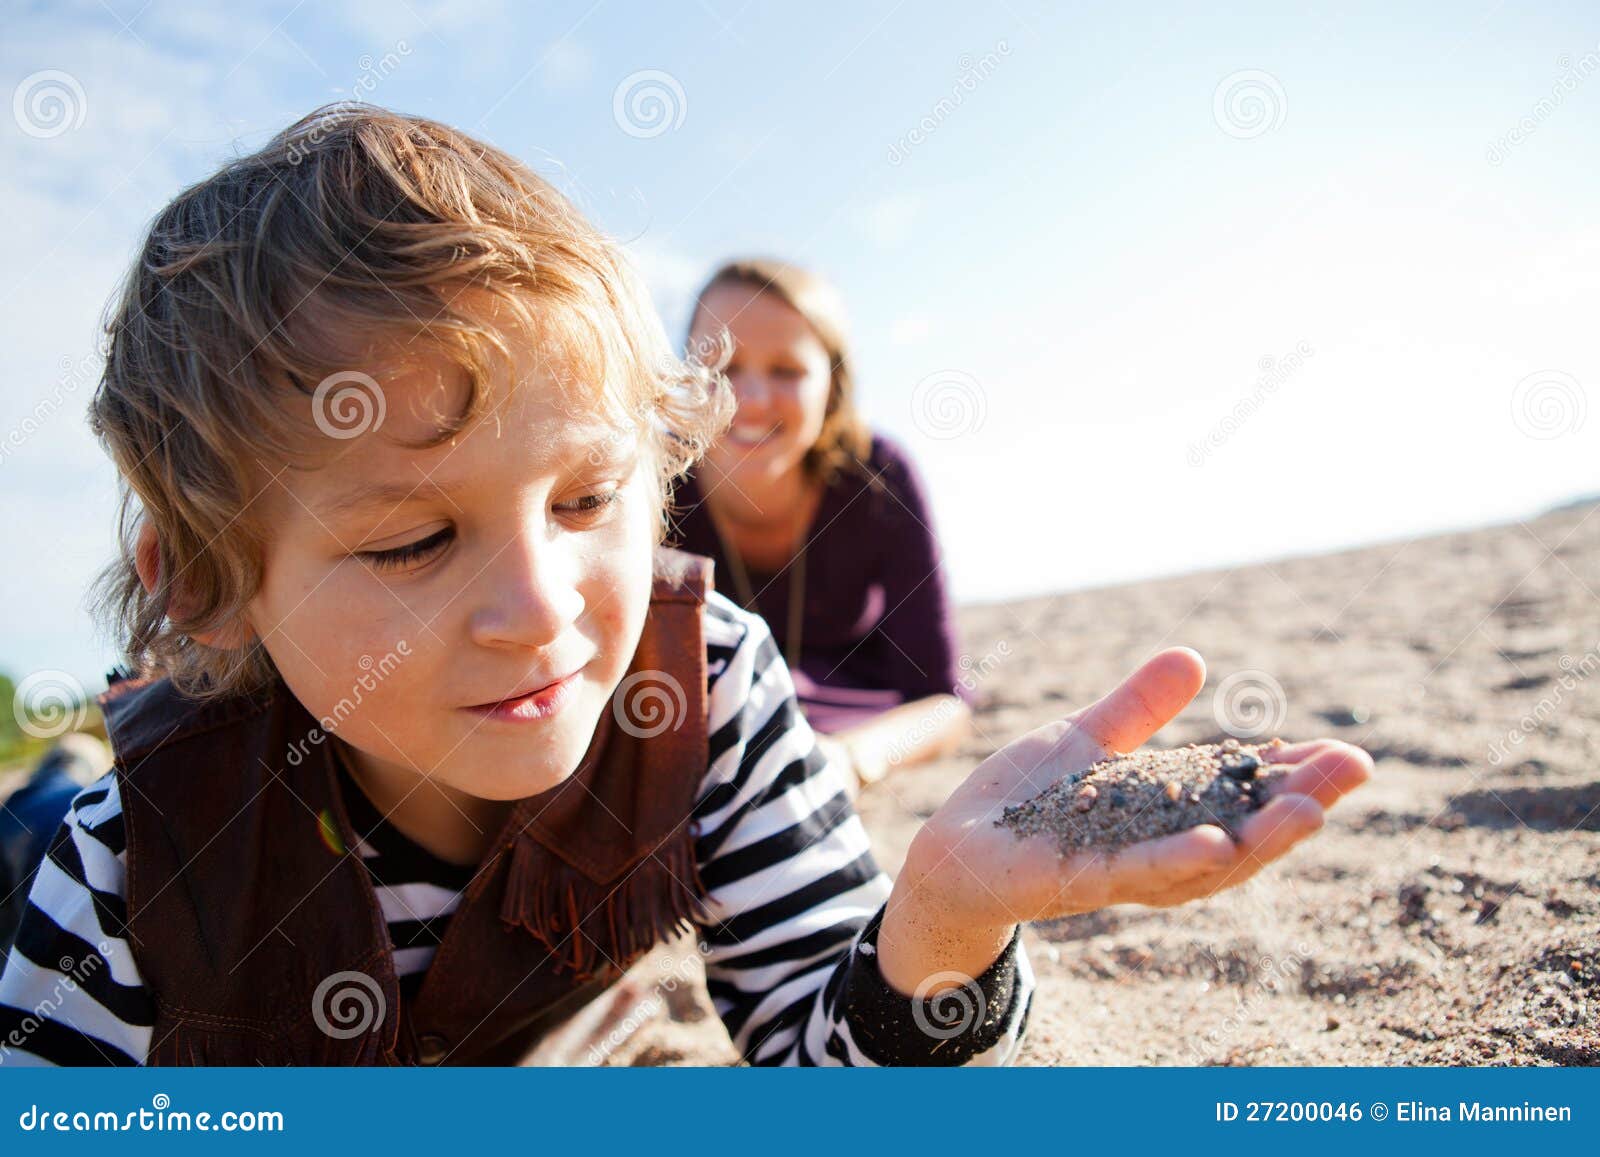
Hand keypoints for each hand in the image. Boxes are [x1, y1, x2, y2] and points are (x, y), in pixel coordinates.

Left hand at [876, 647, 1371, 994]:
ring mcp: (1117, 873)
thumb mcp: (1087, 742)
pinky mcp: (1073, 884)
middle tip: (1354, 770)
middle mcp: (1152, 850)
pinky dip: (1173, 862)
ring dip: (1254, 841)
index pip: (1237, 794)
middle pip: (1238, 832)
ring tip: (1306, 812)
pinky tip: (1212, 842)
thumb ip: (1138, 709)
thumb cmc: (1022, 800)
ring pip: (1199, 864)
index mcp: (1161, 814)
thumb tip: (1195, 658)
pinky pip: (1129, 876)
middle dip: (1296, 804)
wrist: (953, 847)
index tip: (1342, 753)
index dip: (1288, 777)